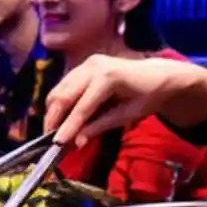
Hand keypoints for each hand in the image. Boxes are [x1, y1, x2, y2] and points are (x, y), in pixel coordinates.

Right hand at [43, 55, 206, 146]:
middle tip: (48, 139)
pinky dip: (59, 102)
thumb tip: (78, 141)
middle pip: (63, 95)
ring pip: (59, 89)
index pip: (82, 106)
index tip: (57, 143)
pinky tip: (60, 118)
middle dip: (53, 119)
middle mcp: (93, 66)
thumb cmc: (148, 95)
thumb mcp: (129, 114)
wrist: (158, 74)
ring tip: (52, 131)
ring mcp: (86, 63)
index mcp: (109, 77)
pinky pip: (64, 85)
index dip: (68, 126)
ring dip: (53, 111)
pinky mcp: (83, 66)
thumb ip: (102, 125)